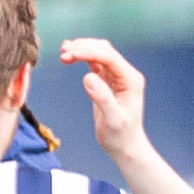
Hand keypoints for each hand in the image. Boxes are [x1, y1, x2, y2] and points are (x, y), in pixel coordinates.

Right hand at [59, 37, 151, 165]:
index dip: (88, 52)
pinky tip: (70, 55)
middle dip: (83, 48)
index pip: (109, 57)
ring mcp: (116, 77)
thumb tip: (87, 76)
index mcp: (130, 80)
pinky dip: (83, 57)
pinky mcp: (107, 82)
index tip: (69, 54)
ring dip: (82, 50)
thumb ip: (101, 97)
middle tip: (63, 53)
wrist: (124, 145)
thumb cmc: (120, 135)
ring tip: (64, 51)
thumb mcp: (112, 119)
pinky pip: (95, 63)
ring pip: (99, 54)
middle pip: (104, 51)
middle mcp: (125, 74)